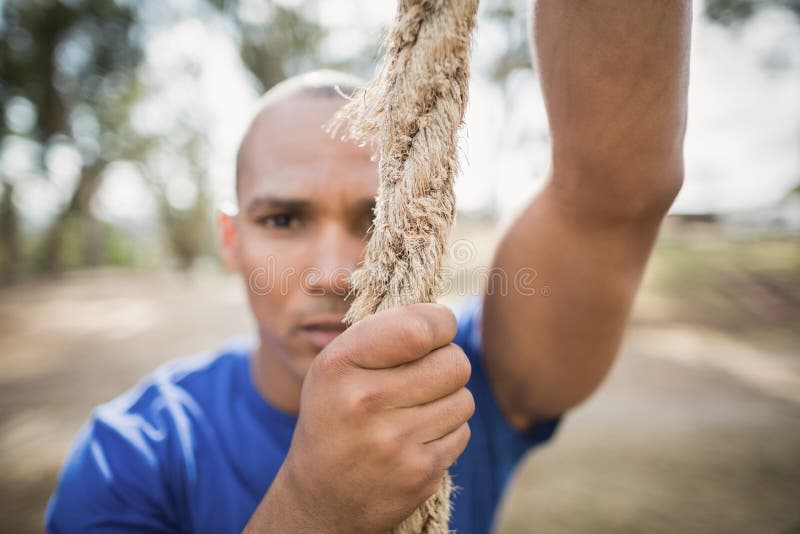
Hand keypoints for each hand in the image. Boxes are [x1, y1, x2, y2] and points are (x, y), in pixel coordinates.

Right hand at [271, 303, 472, 531]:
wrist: (322, 497)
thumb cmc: (337, 415)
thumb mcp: (337, 367)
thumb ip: (385, 334)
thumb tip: (442, 318)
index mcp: (341, 364)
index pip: (419, 328)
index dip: (440, 324)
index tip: (435, 331)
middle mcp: (364, 401)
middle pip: (454, 363)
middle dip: (447, 363)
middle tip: (426, 374)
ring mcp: (393, 441)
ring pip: (463, 398)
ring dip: (449, 400)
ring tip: (417, 409)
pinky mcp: (418, 472)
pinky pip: (462, 433)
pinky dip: (447, 432)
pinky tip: (418, 438)